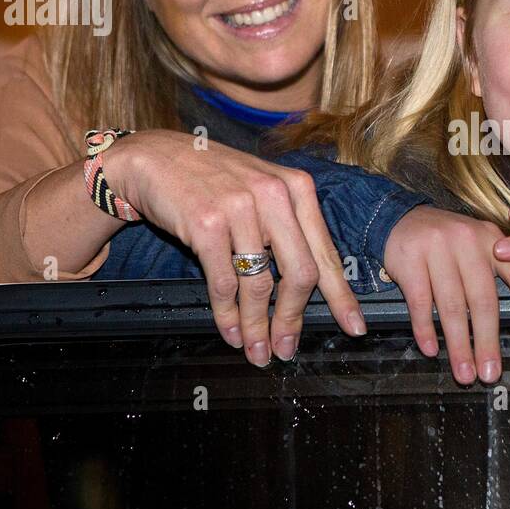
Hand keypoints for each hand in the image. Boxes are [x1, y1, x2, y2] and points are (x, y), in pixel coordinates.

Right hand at [105, 130, 365, 365]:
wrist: (155, 157)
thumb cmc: (212, 180)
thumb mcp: (262, 191)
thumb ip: (288, 228)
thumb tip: (309, 286)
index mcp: (297, 189)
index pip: (325, 253)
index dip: (341, 297)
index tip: (354, 327)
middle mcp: (274, 195)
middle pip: (300, 274)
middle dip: (293, 320)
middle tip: (286, 349)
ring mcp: (240, 208)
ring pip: (260, 285)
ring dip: (257, 326)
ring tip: (257, 350)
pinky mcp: (206, 223)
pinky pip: (224, 284)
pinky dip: (227, 315)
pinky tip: (230, 331)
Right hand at [383, 206, 509, 385]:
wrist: (400, 218)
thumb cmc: (446, 242)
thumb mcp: (479, 246)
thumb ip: (503, 271)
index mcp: (492, 239)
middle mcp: (468, 241)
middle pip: (482, 300)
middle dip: (487, 342)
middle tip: (490, 372)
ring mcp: (438, 249)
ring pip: (452, 306)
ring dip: (458, 345)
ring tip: (464, 372)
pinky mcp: (410, 259)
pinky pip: (420, 302)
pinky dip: (425, 329)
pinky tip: (431, 349)